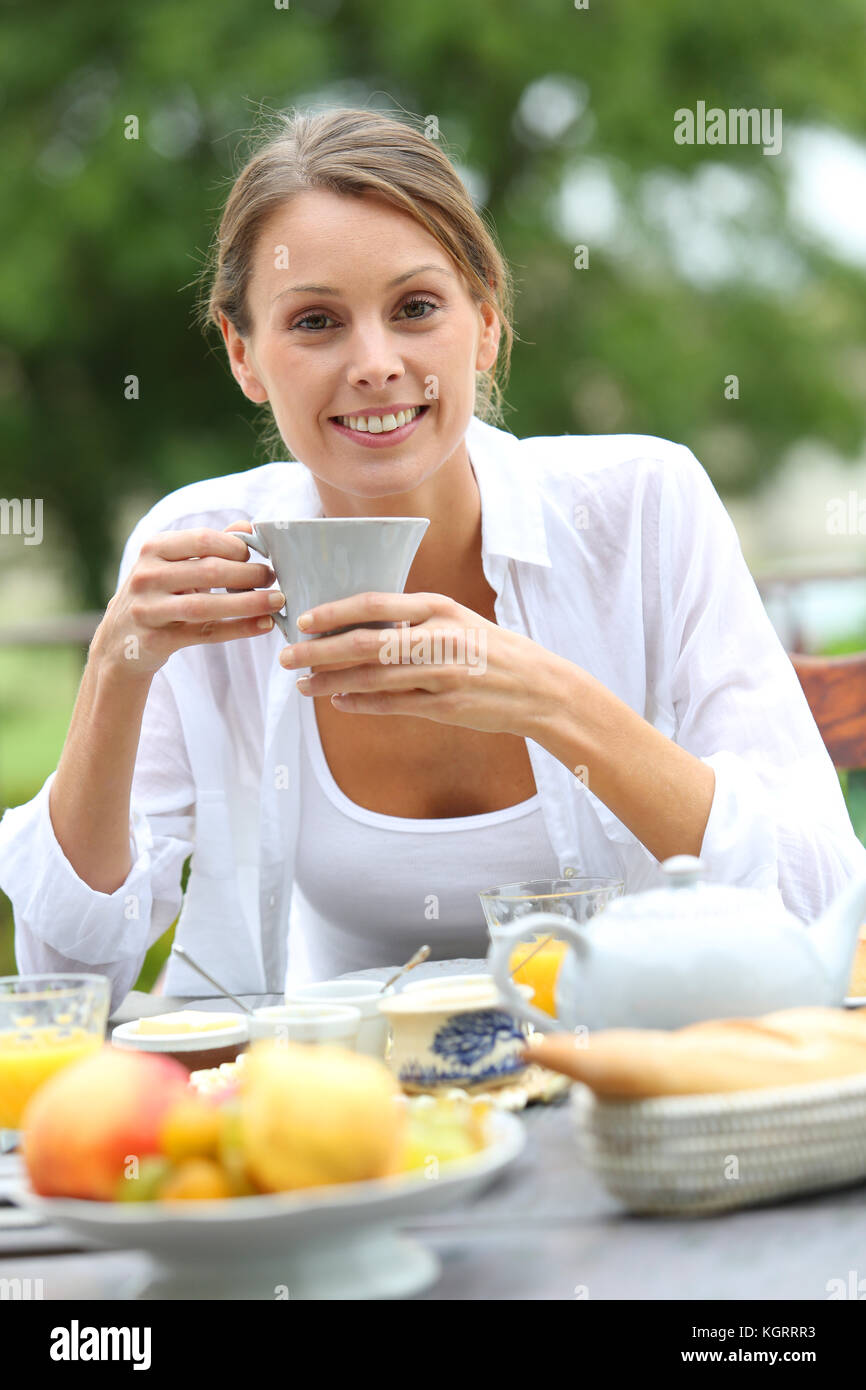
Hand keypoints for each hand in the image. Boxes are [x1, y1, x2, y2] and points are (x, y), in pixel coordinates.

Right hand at [91, 524, 285, 680]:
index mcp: (153, 549)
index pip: (202, 540)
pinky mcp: (156, 640)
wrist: (119, 641)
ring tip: (277, 601)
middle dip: (249, 575)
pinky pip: (206, 633)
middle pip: (208, 571)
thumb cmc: (157, 594)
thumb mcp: (173, 565)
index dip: (236, 547)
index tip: (257, 556)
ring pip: (206, 605)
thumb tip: (246, 526)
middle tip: (273, 578)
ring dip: (248, 603)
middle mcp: (147, 577)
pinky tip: (264, 625)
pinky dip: (239, 628)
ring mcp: (149, 610)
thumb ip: (208, 546)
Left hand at [278, 590, 550, 736]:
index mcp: (439, 608)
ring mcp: (442, 674)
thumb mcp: (458, 620)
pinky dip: (360, 704)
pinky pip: (391, 705)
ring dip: (331, 682)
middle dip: (319, 650)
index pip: (375, 603)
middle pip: (365, 642)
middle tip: (288, 656)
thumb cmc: (493, 650)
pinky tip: (339, 702)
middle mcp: (438, 638)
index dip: (334, 612)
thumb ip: (415, 620)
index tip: (304, 619)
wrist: (539, 687)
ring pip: (372, 677)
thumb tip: (362, 623)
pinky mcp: (445, 706)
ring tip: (304, 684)